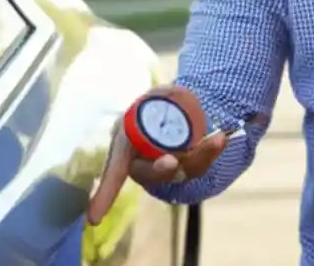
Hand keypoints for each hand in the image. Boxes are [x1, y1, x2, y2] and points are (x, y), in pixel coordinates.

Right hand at [85, 109, 228, 224]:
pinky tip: (220, 140)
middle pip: (147, 173)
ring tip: (217, 139)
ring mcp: (162, 166)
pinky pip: (195, 167)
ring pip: (177, 172)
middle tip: (172, 161)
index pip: (113, 169)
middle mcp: (140, 158)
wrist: (187, 106)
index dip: (104, 193)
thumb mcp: (163, 95)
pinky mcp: (183, 168)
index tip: (94, 218)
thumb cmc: (163, 100)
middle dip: (160, 169)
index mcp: (125, 138)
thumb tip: (173, 98)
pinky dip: (209, 154)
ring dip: (197, 157)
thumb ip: (166, 98)